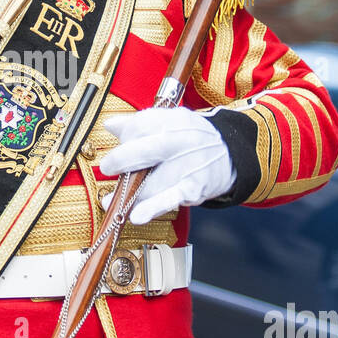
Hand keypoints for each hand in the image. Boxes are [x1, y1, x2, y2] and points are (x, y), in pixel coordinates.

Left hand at [99, 106, 236, 223]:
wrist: (229, 154)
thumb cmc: (192, 138)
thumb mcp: (170, 122)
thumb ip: (139, 124)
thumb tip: (110, 124)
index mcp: (172, 121)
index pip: (142, 125)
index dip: (125, 135)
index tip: (116, 145)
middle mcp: (181, 142)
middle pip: (146, 150)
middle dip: (122, 159)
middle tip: (107, 168)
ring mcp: (187, 167)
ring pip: (152, 182)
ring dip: (128, 194)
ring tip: (110, 201)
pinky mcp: (192, 189)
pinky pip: (169, 199)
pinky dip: (152, 208)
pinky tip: (137, 216)